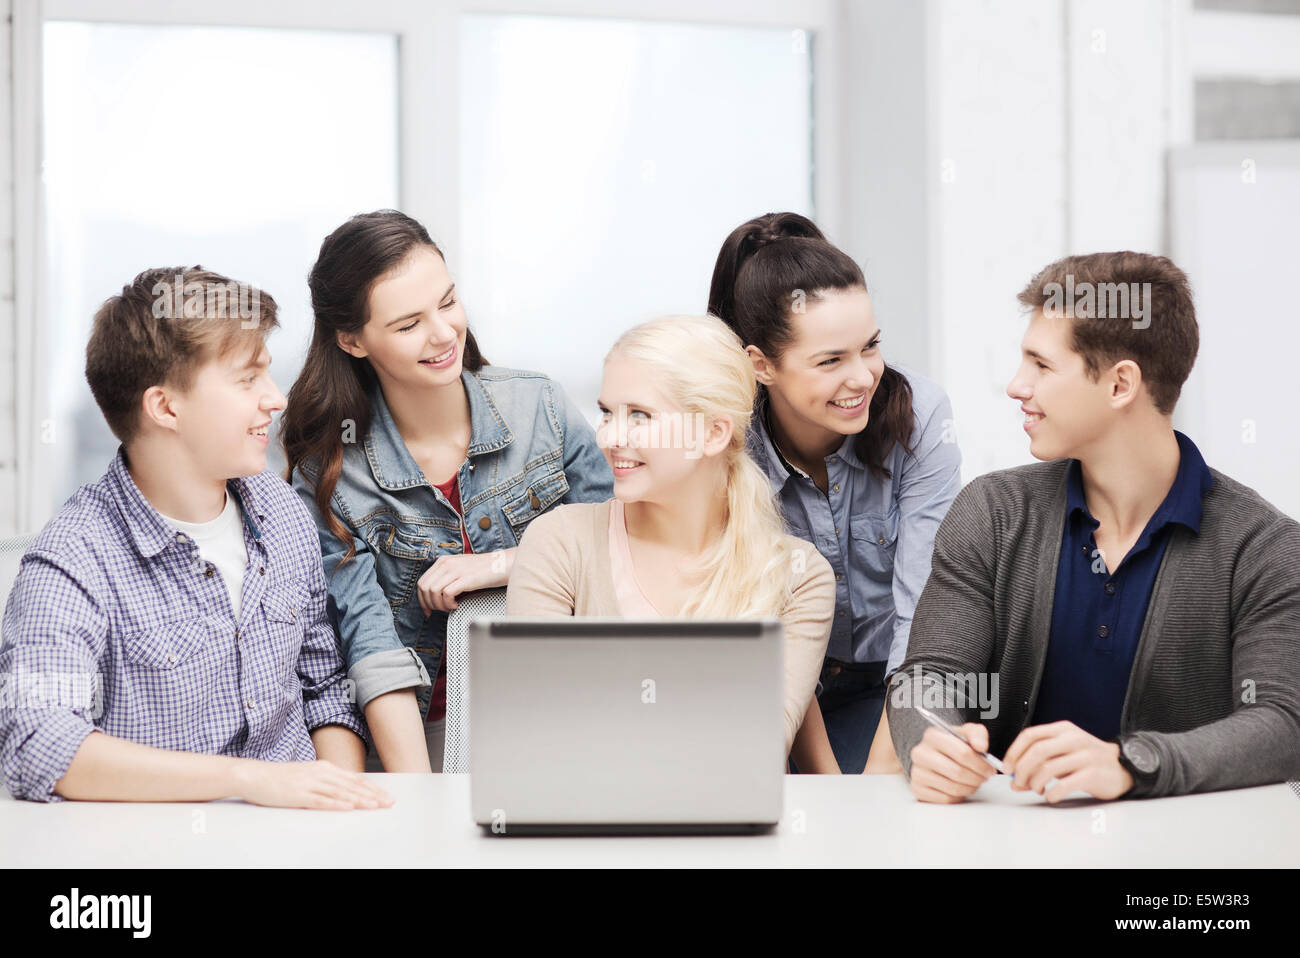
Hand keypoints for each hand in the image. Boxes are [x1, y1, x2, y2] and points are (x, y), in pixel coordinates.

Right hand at [235, 759, 394, 809]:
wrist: (255, 775)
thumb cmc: (281, 777)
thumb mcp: (308, 774)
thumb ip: (326, 780)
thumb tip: (345, 790)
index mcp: (325, 767)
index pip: (355, 779)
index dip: (373, 788)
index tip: (386, 796)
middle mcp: (321, 773)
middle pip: (352, 785)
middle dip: (373, 795)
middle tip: (388, 803)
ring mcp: (310, 783)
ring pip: (340, 793)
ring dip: (359, 800)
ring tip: (374, 806)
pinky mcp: (298, 794)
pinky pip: (321, 800)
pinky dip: (336, 804)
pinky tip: (347, 808)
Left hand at [416, 550, 513, 614]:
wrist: (503, 564)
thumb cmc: (484, 570)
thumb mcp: (460, 569)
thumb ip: (446, 578)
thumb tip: (434, 596)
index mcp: (443, 561)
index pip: (422, 582)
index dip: (422, 600)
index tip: (427, 610)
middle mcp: (447, 564)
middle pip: (424, 588)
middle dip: (429, 604)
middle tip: (439, 611)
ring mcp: (456, 570)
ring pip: (433, 592)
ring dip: (439, 605)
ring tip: (450, 607)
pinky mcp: (466, 578)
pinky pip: (447, 594)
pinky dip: (449, 604)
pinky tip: (457, 605)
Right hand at [908, 722, 995, 802]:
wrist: (934, 756)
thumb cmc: (953, 745)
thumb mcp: (966, 733)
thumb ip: (977, 734)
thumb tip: (981, 746)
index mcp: (932, 735)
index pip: (962, 753)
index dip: (981, 764)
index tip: (990, 769)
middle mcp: (920, 753)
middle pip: (957, 772)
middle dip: (977, 778)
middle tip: (984, 778)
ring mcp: (916, 772)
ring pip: (952, 788)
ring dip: (970, 788)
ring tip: (975, 782)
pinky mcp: (917, 789)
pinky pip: (945, 799)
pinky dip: (958, 796)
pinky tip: (961, 788)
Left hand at [1002, 721, 1133, 802]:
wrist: (1122, 768)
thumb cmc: (1087, 760)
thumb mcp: (1063, 753)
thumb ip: (1039, 761)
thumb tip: (1014, 777)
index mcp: (1063, 729)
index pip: (1030, 735)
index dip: (1014, 751)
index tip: (1006, 767)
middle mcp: (1074, 739)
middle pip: (1036, 751)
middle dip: (1022, 770)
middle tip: (1018, 782)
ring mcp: (1085, 755)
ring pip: (1048, 768)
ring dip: (1035, 783)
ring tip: (1037, 789)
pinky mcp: (1093, 774)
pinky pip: (1064, 784)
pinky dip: (1052, 793)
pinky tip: (1051, 796)